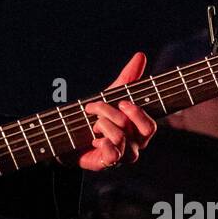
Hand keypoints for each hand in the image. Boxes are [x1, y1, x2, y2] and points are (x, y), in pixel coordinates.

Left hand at [58, 52, 157, 170]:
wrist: (66, 136)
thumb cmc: (93, 116)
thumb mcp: (110, 95)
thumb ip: (127, 78)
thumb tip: (141, 55)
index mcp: (138, 130)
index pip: (150, 126)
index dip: (138, 113)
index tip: (122, 101)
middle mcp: (135, 145)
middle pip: (140, 130)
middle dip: (115, 113)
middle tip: (97, 107)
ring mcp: (122, 156)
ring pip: (121, 137)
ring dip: (102, 124)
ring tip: (92, 124)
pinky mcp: (107, 163)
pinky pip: (113, 154)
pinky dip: (102, 142)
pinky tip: (94, 139)